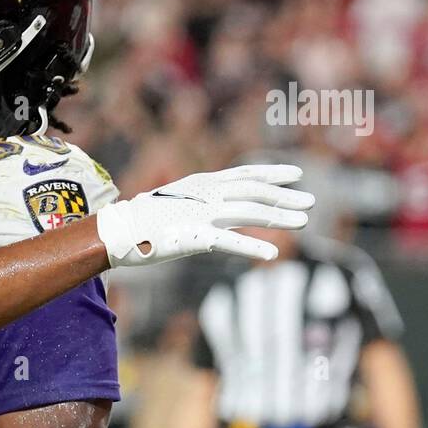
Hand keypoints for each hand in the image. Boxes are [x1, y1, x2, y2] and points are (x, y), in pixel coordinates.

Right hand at [94, 165, 314, 267]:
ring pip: (248, 211)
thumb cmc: (145, 219)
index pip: (244, 174)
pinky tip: (271, 254)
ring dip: (277, 217)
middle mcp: (205, 194)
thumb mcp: (179, 201)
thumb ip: (205, 203)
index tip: (296, 174)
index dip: (272, 172)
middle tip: (310, 202)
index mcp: (202, 183)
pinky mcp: (193, 236)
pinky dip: (252, 246)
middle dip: (284, 196)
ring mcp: (200, 214)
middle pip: (253, 191)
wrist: (118, 230)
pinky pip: (228, 241)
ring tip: (302, 223)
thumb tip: (226, 210)